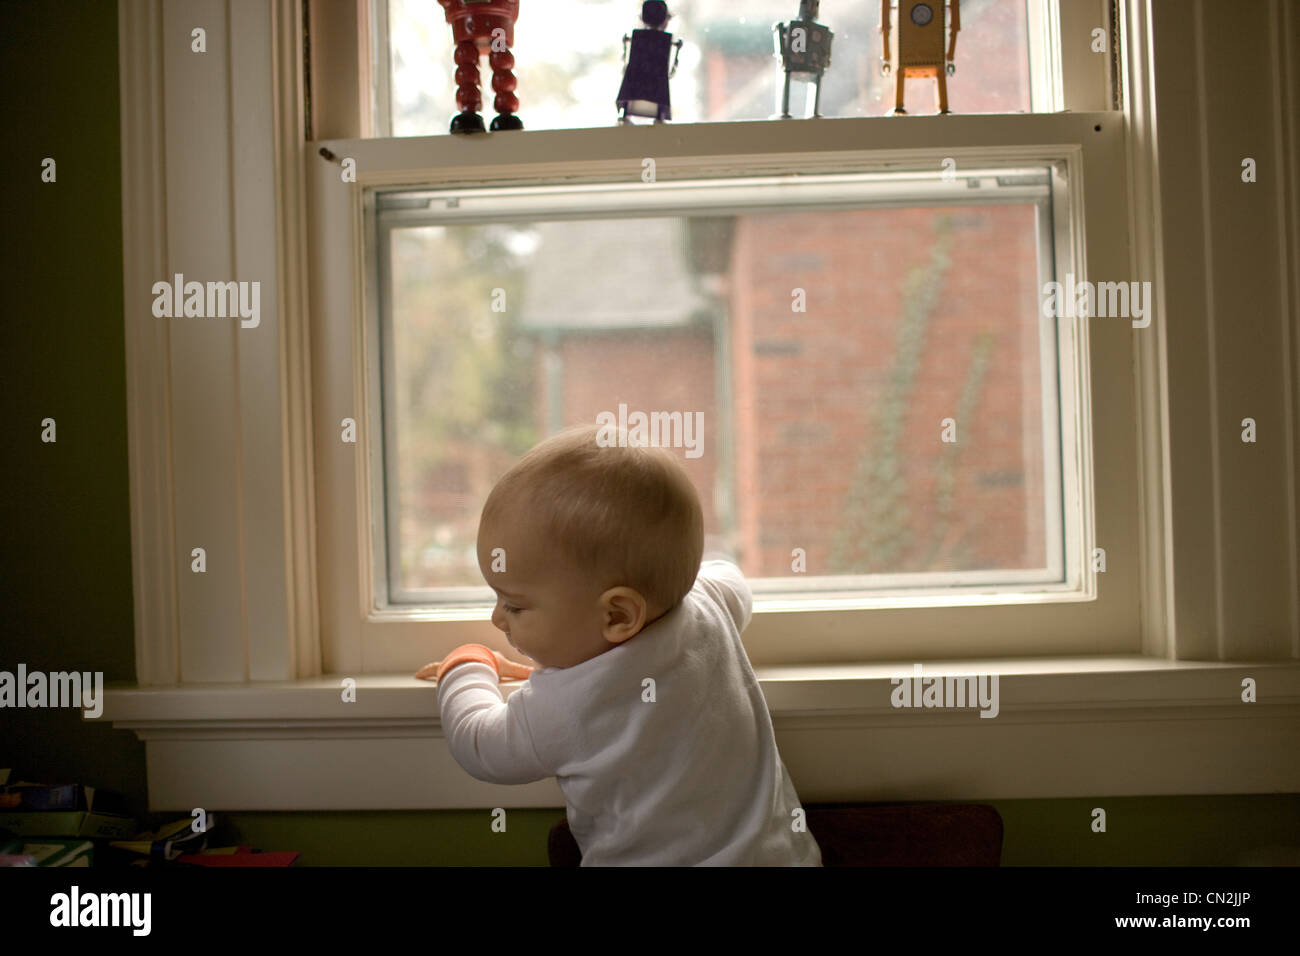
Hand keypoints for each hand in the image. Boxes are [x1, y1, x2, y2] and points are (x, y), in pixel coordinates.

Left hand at [415, 646, 535, 682]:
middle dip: (463, 671)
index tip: (482, 673)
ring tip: (439, 679)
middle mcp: (468, 660)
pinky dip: (427, 670)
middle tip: (458, 680)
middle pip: (466, 666)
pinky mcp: (444, 666)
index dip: (483, 667)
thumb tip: (537, 673)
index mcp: (482, 659)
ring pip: (450, 667)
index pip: (484, 663)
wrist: (473, 662)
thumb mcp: (508, 668)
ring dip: (445, 672)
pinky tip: (419, 673)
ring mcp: (456, 663)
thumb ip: (523, 672)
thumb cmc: (489, 663)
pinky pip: (434, 667)